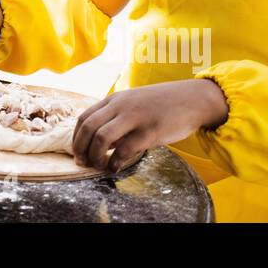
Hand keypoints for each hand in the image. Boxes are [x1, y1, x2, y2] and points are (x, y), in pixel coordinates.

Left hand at [71, 79, 228, 172]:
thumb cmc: (161, 105)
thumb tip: (98, 144)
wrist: (191, 99)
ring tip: (99, 166)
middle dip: (81, 148)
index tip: (77, 153)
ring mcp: (135, 117)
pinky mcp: (150, 130)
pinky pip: (124, 149)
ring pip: (101, 137)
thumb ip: (116, 119)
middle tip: (83, 163)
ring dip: (95, 156)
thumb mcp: (133, 105)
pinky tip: (115, 168)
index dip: (76, 138)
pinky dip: (115, 162)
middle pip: (88, 127)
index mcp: (114, 99)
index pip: (84, 118)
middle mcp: (121, 106)